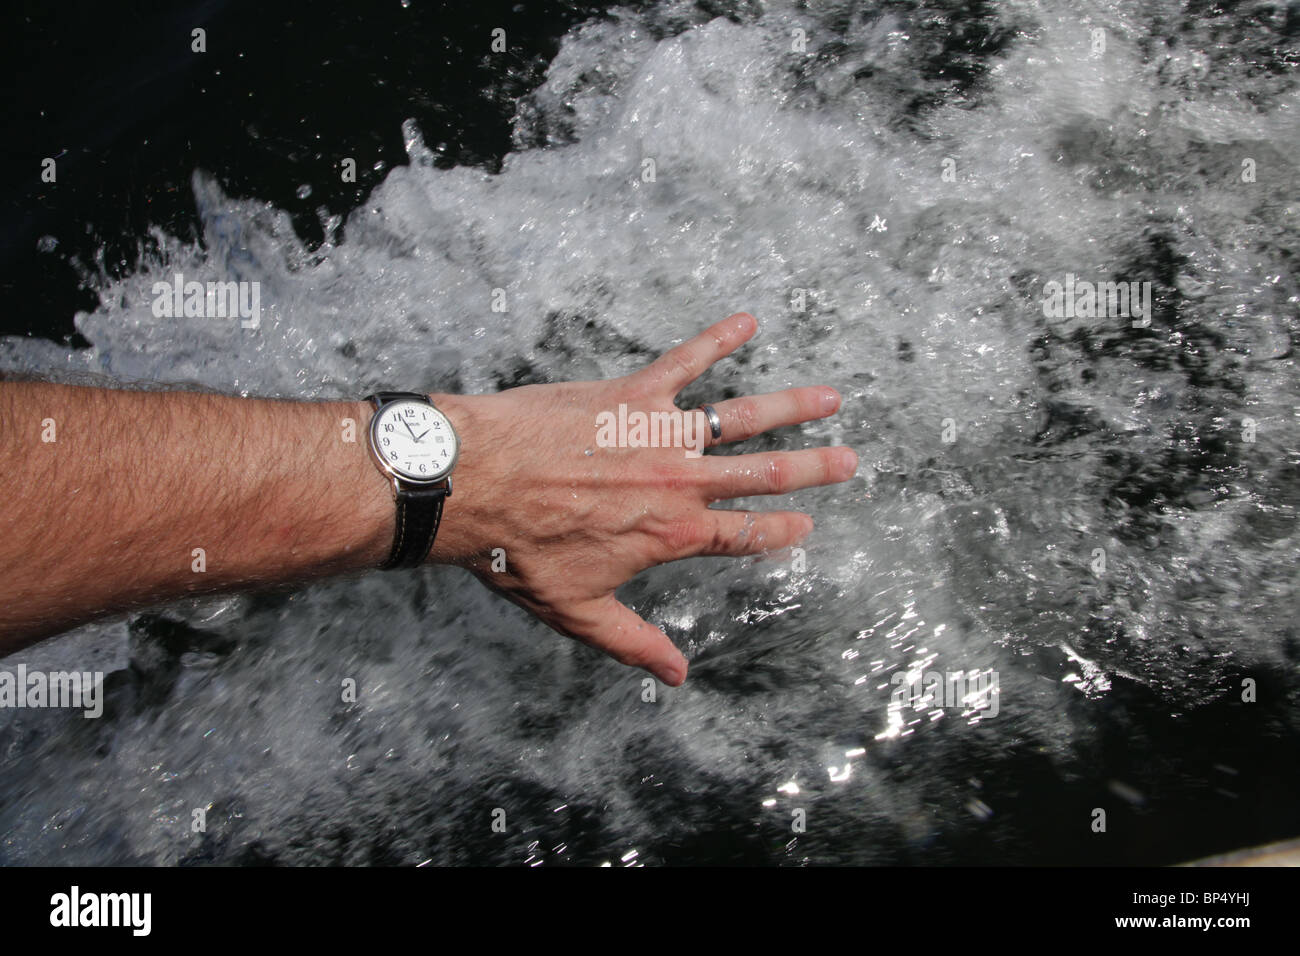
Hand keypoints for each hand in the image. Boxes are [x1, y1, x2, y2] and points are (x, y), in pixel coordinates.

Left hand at [429, 313, 857, 684]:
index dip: (780, 532)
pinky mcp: (630, 393)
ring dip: (791, 407)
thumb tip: (676, 676)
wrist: (474, 481)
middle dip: (813, 469)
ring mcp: (659, 433)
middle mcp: (679, 481)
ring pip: (741, 418)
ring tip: (829, 397)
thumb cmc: (516, 548)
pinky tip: (747, 321)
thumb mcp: (576, 611)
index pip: (743, 535)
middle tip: (850, 460)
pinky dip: (718, 340)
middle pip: (763, 475)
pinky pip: (684, 361)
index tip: (807, 526)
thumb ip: (633, 641)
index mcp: (671, 533)